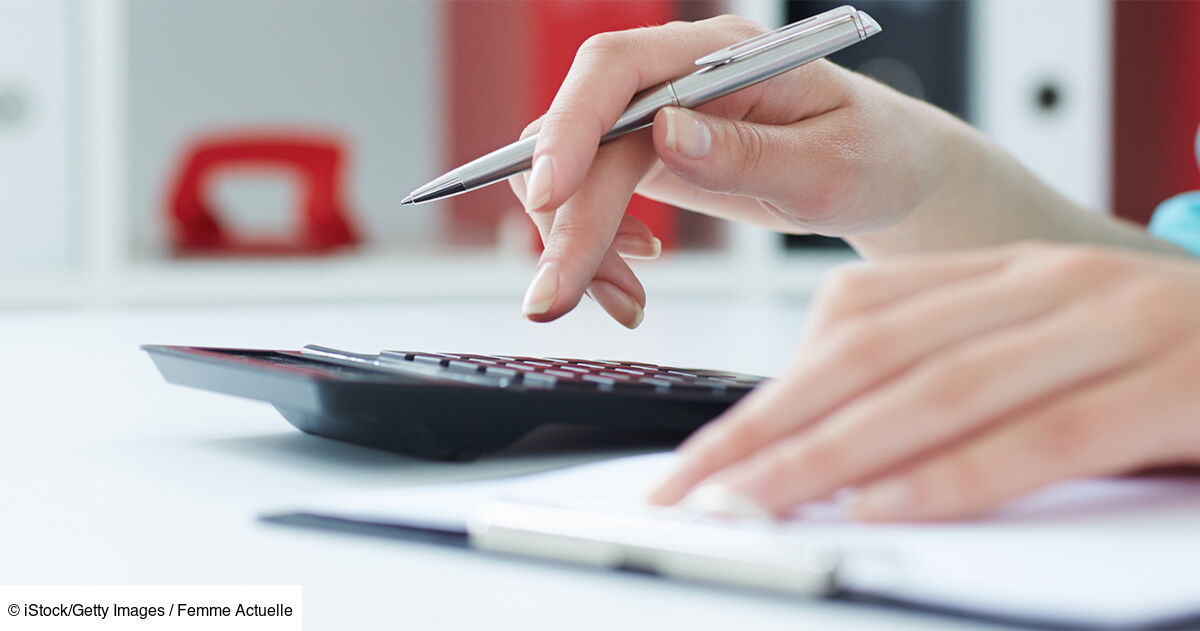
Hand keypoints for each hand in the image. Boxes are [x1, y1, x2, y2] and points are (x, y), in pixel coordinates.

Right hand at [509, 15, 960, 326]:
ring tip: (623, 301)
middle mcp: (676, 76)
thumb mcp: (828, 166)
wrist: (883, 172)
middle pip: (582, 135)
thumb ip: (747, 155)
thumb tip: (665, 136)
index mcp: (722, 54)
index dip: (570, 126)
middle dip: (564, 221)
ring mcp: (656, 117)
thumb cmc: (871, 155)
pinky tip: (631, 276)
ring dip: (576, 242)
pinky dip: (594, 246)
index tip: (551, 194)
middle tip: (556, 298)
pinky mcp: (647, 156)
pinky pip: (588, 197)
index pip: (617, 68)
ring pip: (572, 171)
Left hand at [647, 242, 1199, 520]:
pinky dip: (956, 478)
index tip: (707, 449)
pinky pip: (1042, 436)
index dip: (772, 387)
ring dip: (833, 454)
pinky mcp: (1176, 386)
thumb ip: (959, 374)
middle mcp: (1049, 287)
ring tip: (755, 504)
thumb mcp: (1051, 352)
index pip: (856, 321)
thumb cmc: (1169, 367)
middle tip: (695, 487)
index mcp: (1009, 275)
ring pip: (938, 391)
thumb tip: (845, 444)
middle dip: (771, 427)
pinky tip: (887, 509)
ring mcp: (1115, 327)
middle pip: (873, 356)